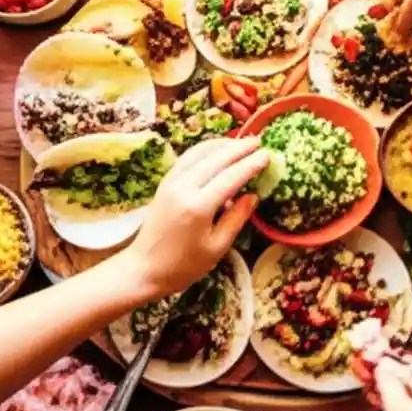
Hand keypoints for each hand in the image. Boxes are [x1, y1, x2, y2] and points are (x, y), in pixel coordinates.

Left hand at [123, 137, 267, 298]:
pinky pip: (186, 159)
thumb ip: (236, 219)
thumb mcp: (216, 247)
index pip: (230, 177)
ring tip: (240, 142)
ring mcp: (171, 183)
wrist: (144, 268)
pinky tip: (215, 150)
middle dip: (238, 148)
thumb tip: (253, 196)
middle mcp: (183, 188)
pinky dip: (203, 150)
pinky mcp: (164, 184)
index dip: (250, 165)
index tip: (267, 155)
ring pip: (198, 153)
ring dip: (220, 144)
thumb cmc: (184, 266)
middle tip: (258, 141)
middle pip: (215, 159)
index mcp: (198, 207)